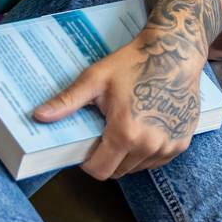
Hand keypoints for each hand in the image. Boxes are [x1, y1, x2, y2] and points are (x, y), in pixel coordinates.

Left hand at [32, 27, 202, 179]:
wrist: (174, 50)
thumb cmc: (133, 62)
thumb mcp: (95, 79)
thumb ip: (67, 102)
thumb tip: (38, 116)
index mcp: (125, 133)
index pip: (100, 171)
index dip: (89, 162)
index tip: (89, 146)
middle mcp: (149, 145)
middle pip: (119, 171)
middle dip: (108, 158)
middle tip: (107, 133)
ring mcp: (169, 145)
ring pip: (138, 167)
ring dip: (129, 155)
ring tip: (127, 127)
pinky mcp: (182, 141)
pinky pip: (158, 159)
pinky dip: (149, 150)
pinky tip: (146, 125)